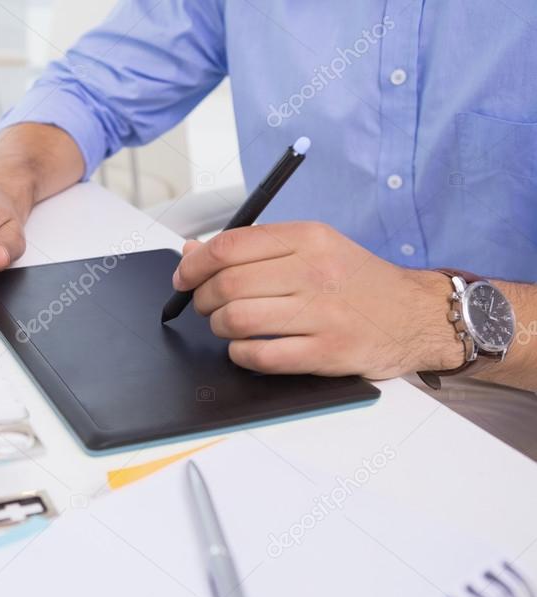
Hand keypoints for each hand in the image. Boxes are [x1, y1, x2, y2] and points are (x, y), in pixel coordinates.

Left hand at [172, 221, 463, 378]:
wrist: (417, 315)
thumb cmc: (355, 281)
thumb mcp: (313, 248)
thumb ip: (254, 248)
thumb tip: (192, 253)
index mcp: (307, 237)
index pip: (229, 246)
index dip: (194, 265)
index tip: (183, 278)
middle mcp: (314, 271)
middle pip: (227, 284)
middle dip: (202, 300)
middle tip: (205, 306)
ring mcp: (322, 313)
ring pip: (236, 320)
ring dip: (219, 328)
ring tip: (228, 327)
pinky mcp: (326, 352)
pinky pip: (260, 356)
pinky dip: (240, 355)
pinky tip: (247, 349)